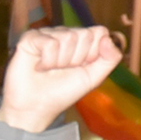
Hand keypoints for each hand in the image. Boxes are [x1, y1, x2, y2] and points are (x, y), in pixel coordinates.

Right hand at [0, 27, 122, 132]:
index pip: (100, 32)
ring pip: (68, 38)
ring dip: (61, 62)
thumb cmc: (63, 92)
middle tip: (64, 70)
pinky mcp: (31, 37)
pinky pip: (50, 43)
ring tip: (51, 70)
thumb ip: (109, 59)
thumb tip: (108, 37)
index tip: (82, 67)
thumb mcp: (93, 78)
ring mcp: (48, 34)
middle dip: (77, 59)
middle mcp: (66, 34)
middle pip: (86, 35)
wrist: (36, 107)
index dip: (94, 53)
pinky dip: (47, 61)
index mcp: (82, 42)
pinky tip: (40, 67)